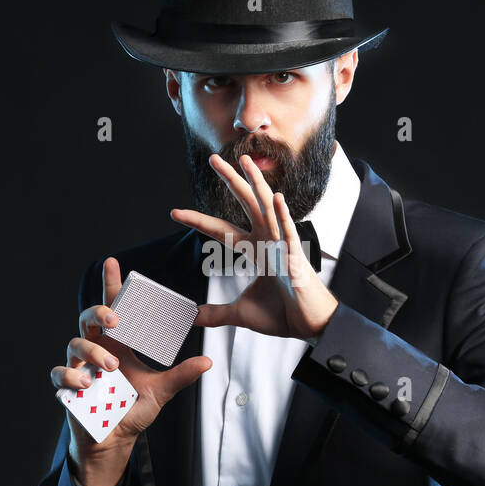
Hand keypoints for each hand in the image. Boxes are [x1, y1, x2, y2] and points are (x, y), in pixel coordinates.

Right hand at [49, 256, 210, 485]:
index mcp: (118, 343)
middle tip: (116, 321)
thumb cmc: (132, 410)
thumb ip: (181, 375)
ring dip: (93, 352)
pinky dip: (70, 374)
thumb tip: (207, 361)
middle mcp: (97, 349)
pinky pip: (60, 372)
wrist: (114, 440)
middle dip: (100, 313)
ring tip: (111, 367)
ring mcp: (80, 366)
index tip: (113, 263)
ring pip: (76, 343)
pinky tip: (85, 382)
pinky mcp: (67, 386)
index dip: (112, 284)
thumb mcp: (161, 391)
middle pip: (89, 317)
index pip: (114, 307)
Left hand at [170, 153, 340, 339]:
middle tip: (214, 159)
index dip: (199, 220)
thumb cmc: (282, 315)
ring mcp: (282, 245)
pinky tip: (276, 198)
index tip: (175, 212)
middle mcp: (267, 241)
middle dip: (231, 180)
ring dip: (257, 183)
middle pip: (246, 204)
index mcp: (254, 250)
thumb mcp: (241, 313)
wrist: (310, 326)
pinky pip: (289, 234)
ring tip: (245, 161)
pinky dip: (283, 216)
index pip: (221, 230)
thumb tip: (191, 317)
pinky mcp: (296, 258)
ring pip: (268, 208)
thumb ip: (215, 314)